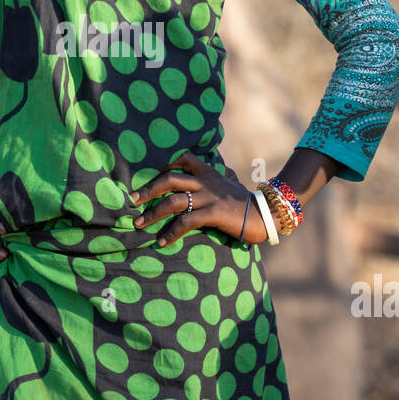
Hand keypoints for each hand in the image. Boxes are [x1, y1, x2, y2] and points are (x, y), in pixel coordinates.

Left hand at [130, 150, 267, 247]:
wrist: (265, 214)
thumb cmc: (246, 201)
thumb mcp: (232, 183)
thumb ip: (224, 176)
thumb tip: (225, 171)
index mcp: (208, 172)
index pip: (183, 158)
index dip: (163, 163)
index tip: (147, 173)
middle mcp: (205, 182)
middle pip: (170, 179)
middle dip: (148, 189)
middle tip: (133, 200)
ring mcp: (208, 197)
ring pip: (173, 201)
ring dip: (152, 213)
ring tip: (138, 224)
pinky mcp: (213, 213)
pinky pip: (186, 222)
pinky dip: (171, 232)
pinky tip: (162, 241)